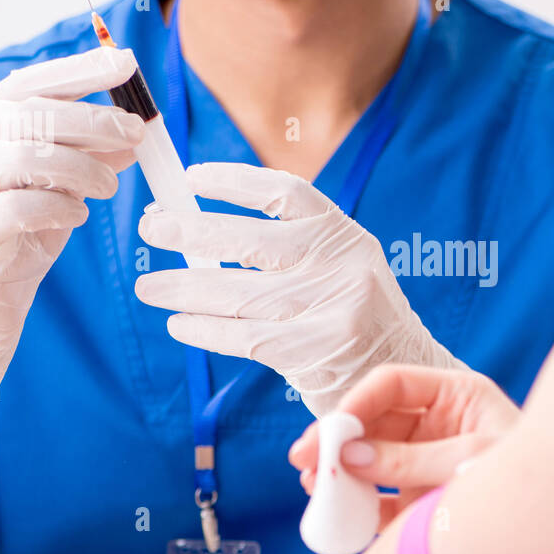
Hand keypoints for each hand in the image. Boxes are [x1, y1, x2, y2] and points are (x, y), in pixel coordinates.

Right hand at [0, 48, 144, 397]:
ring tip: (108, 190)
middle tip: (137, 136)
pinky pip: (28, 206)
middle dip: (97, 121)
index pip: (31, 82)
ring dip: (86, 170)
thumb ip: (90, 155)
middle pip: (36, 115)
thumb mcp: (61, 185)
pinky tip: (76, 215)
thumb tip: (136, 131)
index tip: (126, 62)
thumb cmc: (19, 234)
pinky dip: (64, 208)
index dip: (80, 70)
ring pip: (33, 157)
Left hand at [134, 162, 465, 414]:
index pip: (286, 194)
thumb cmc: (354, 320)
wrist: (403, 375)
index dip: (234, 181)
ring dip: (186, 289)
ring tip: (149, 286)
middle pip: (254, 242)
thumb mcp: (339, 270)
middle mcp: (345, 267)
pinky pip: (246, 337)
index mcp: (346, 236)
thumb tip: (198, 231)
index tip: (191, 178)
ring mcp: (336, 310)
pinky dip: (206, 330)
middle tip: (152, 227)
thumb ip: (289, 251)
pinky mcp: (319, 353)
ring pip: (241, 295)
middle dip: (193, 233)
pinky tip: (179, 324)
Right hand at [289, 364, 518, 525]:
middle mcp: (439, 426)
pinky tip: (339, 515)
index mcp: (457, 396)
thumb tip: (348, 457)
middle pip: (374, 422)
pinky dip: (359, 508)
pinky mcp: (424, 502)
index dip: (356, 403)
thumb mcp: (472, 459)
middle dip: (337, 440)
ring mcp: (429, 463)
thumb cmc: (535, 480)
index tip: (330, 431)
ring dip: (340, 473)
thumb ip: (410, 459)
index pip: (392, 385)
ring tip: (314, 486)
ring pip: (372, 460)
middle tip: (303, 459)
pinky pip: (382, 500)